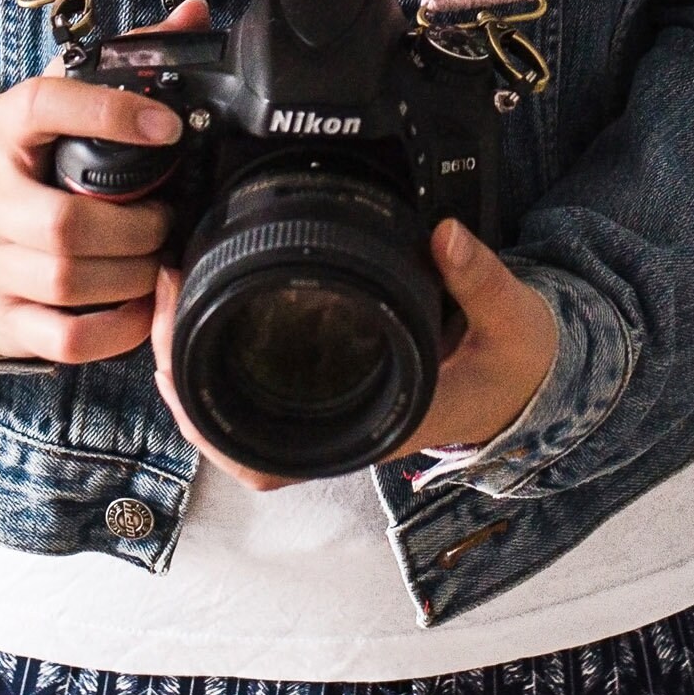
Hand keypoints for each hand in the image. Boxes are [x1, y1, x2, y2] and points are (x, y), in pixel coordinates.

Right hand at [0, 0, 208, 363]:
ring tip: (155, 260)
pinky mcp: (4, 319)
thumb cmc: (28, 169)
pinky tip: (140, 306)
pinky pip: (65, 339)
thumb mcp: (56, 109)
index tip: (166, 126)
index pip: (43, 106)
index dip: (108, 114)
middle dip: (134, 228)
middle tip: (166, 220)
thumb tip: (193, 15)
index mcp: (1, 131)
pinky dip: (116, 328)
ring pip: (66, 281)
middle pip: (63, 224)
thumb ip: (124, 62)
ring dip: (131, 275)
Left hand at [150, 217, 557, 490]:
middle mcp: (338, 428)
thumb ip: (480, 277)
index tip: (177, 349)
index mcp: (371, 426)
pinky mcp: (325, 378)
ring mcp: (326, 408)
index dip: (208, 418)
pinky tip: (200, 300)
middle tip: (162, 290)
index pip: (265, 459)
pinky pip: (252, 377)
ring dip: (187, 356)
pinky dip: (216, 347)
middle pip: (224, 428)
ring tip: (170, 287)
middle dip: (176, 367)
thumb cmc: (515, 367)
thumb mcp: (512, 321)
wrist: (531, 381)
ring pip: (228, 406)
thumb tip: (443, 235)